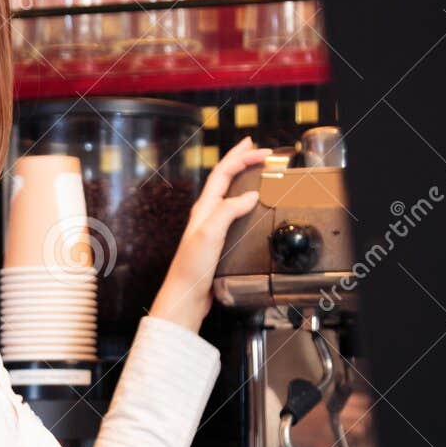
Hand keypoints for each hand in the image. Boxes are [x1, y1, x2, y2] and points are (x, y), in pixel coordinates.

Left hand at [149, 138, 273, 333]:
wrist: (185, 297)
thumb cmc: (192, 269)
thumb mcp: (210, 234)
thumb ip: (228, 210)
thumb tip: (250, 195)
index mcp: (204, 208)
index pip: (223, 173)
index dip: (241, 158)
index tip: (260, 150)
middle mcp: (206, 214)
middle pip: (224, 179)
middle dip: (241, 161)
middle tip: (259, 150)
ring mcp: (211, 227)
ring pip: (228, 194)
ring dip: (242, 178)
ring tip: (256, 169)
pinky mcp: (217, 241)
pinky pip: (233, 213)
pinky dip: (244, 201)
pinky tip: (252, 207)